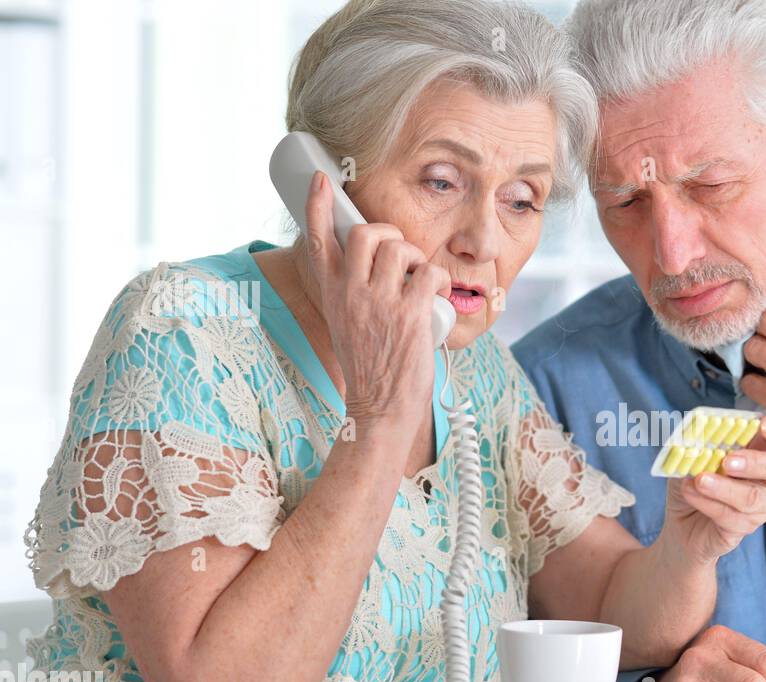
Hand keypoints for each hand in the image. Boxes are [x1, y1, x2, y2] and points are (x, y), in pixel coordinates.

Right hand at [303, 170, 450, 433]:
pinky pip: (429, 274)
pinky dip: (437, 281)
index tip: (322, 181)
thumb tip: (385, 265)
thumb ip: (358, 293)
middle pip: (367, 234)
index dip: (318, 206)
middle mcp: (351, 293)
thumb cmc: (372, 367)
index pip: (319, 241)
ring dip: (417, 258)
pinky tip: (434, 298)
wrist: (380, 408)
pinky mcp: (409, 314)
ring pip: (400, 249)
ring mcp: (379, 302)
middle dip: (391, 234)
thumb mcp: (351, 324)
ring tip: (419, 280)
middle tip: (401, 254)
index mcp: (333, 295)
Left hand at [662, 413, 765, 564]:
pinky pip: (731, 516)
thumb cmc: (696, 478)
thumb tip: (697, 430)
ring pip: (753, 497)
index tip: (764, 426)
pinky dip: (707, 502)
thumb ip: (701, 440)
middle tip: (728, 461)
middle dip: (757, 462)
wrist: (682, 521)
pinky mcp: (745, 527)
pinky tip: (690, 492)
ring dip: (724, 487)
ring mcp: (763, 505)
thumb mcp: (695, 454)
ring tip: (700, 480)